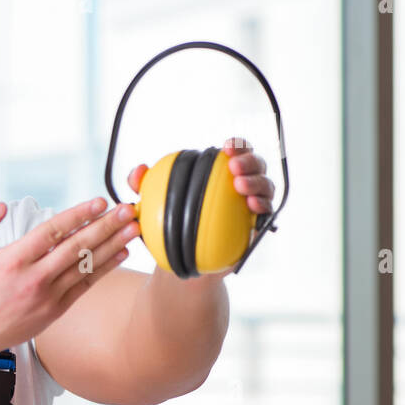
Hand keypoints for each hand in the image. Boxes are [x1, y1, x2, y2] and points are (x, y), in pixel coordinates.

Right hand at [0, 197, 137, 361]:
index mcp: (12, 259)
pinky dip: (105, 269)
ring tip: (134, 228)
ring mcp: (46, 297)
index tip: (100, 201)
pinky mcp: (53, 312)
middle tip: (128, 210)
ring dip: (113, 245)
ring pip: (86, 267)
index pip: (53, 231)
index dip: (79, 214)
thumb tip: (2, 206)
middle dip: (106, 226)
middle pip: (77, 247)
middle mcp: (33, 279)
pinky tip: (121, 254)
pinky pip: (84, 286)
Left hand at [127, 136, 273, 278]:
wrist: (182, 259)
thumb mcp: (150, 206)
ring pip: (266, 186)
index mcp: (221, 174)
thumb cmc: (168, 225)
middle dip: (249, 160)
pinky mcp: (259, 226)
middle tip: (233, 166)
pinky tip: (252, 206)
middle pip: (256, 165)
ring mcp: (253, 205)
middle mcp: (242, 186)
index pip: (235, 153)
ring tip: (241, 185)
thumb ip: (143, 186)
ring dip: (257, 182)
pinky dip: (262, 206)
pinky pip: (266, 214)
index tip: (226, 147)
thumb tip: (138, 171)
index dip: (237, 145)